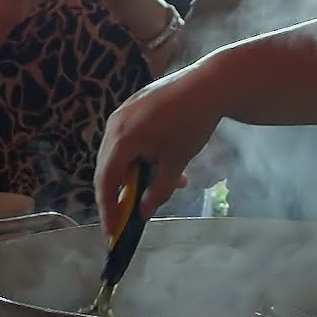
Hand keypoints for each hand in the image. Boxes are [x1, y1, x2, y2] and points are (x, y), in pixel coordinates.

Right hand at [95, 61, 225, 230]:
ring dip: (138, 173)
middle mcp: (115, 123)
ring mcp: (124, 112)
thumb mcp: (175, 163)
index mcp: (122, 139)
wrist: (210, 84)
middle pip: (110, 167)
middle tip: (132, 214)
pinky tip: (165, 161)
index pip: (106, 181)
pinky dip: (141, 156)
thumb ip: (158, 191)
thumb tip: (143, 213)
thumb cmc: (191, 124)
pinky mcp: (135, 106)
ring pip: (121, 153)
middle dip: (123, 192)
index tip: (111, 232)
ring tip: (167, 184)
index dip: (107, 209)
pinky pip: (129, 138)